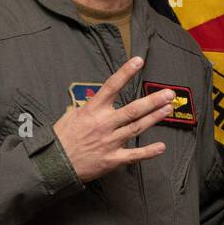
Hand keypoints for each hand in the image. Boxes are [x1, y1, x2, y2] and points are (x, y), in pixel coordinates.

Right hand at [52, 57, 175, 181]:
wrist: (54, 163)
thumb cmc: (62, 138)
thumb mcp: (71, 115)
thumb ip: (89, 107)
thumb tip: (98, 99)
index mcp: (92, 110)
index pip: (111, 86)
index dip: (125, 73)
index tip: (138, 61)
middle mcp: (104, 124)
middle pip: (133, 109)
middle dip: (153, 101)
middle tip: (169, 94)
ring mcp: (109, 141)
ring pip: (136, 127)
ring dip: (154, 118)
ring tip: (168, 109)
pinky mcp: (112, 159)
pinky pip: (134, 155)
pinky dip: (148, 152)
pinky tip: (161, 147)